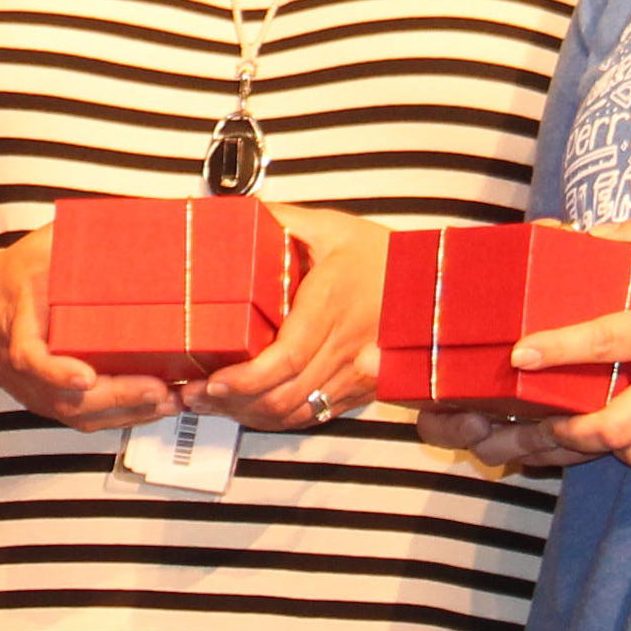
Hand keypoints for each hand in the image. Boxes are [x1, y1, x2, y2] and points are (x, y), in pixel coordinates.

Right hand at [0, 230, 180, 433]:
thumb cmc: (10, 279)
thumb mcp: (33, 249)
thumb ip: (68, 238)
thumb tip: (123, 217)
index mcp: (17, 328)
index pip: (30, 358)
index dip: (57, 372)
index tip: (85, 376)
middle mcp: (26, 371)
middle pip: (66, 398)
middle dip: (116, 397)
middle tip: (157, 388)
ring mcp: (38, 391)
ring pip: (81, 415)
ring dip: (128, 412)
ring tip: (169, 399)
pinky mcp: (52, 401)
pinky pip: (88, 418)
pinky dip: (125, 416)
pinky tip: (158, 405)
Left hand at [193, 202, 388, 429]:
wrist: (437, 283)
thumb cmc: (382, 254)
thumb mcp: (331, 227)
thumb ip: (282, 219)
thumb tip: (235, 211)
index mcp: (333, 305)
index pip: (287, 357)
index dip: (246, 379)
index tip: (212, 381)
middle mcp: (345, 347)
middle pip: (285, 395)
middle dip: (234, 403)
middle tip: (193, 395)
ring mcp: (355, 374)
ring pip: (297, 412)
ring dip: (250, 416)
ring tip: (210, 404)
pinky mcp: (360, 389)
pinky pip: (314, 414)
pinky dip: (277, 419)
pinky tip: (247, 410)